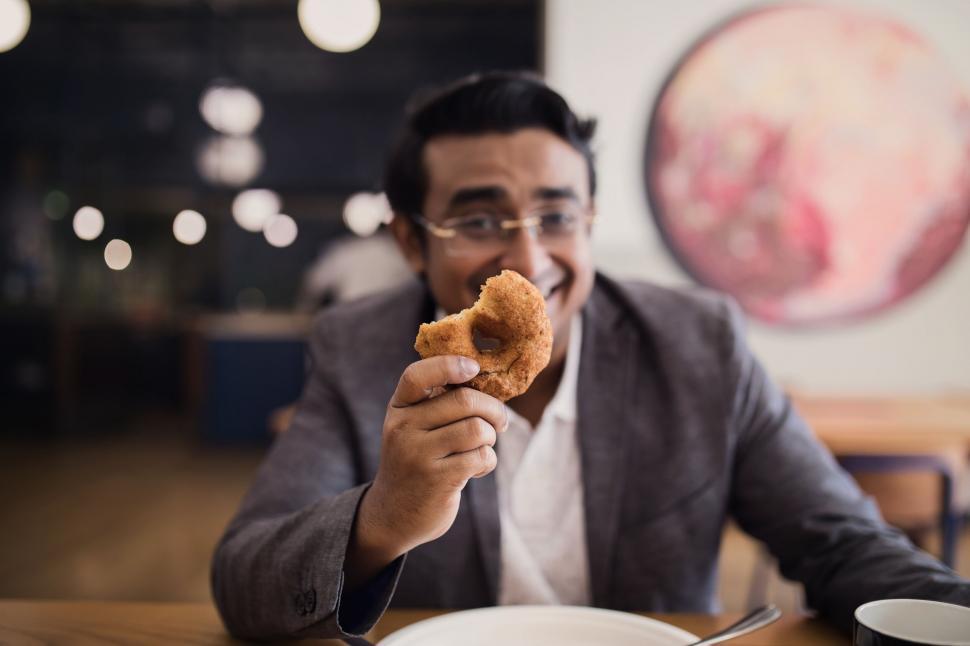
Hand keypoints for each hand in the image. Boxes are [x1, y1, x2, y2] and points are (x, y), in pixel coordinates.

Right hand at [345, 355, 507, 586]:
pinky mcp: (437, 480)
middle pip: (464, 400)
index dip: (449, 365)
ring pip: (477, 429)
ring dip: (491, 437)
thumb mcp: (413, 428)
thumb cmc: (416, 461)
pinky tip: (476, 468)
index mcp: (399, 408)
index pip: (416, 376)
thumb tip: (487, 382)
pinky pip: (481, 457)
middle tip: (501, 421)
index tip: (474, 367)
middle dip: (493, 409)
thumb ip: (438, 404)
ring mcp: (418, 455)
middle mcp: (403, 428)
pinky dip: (487, 461)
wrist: (393, 515)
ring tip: (483, 446)